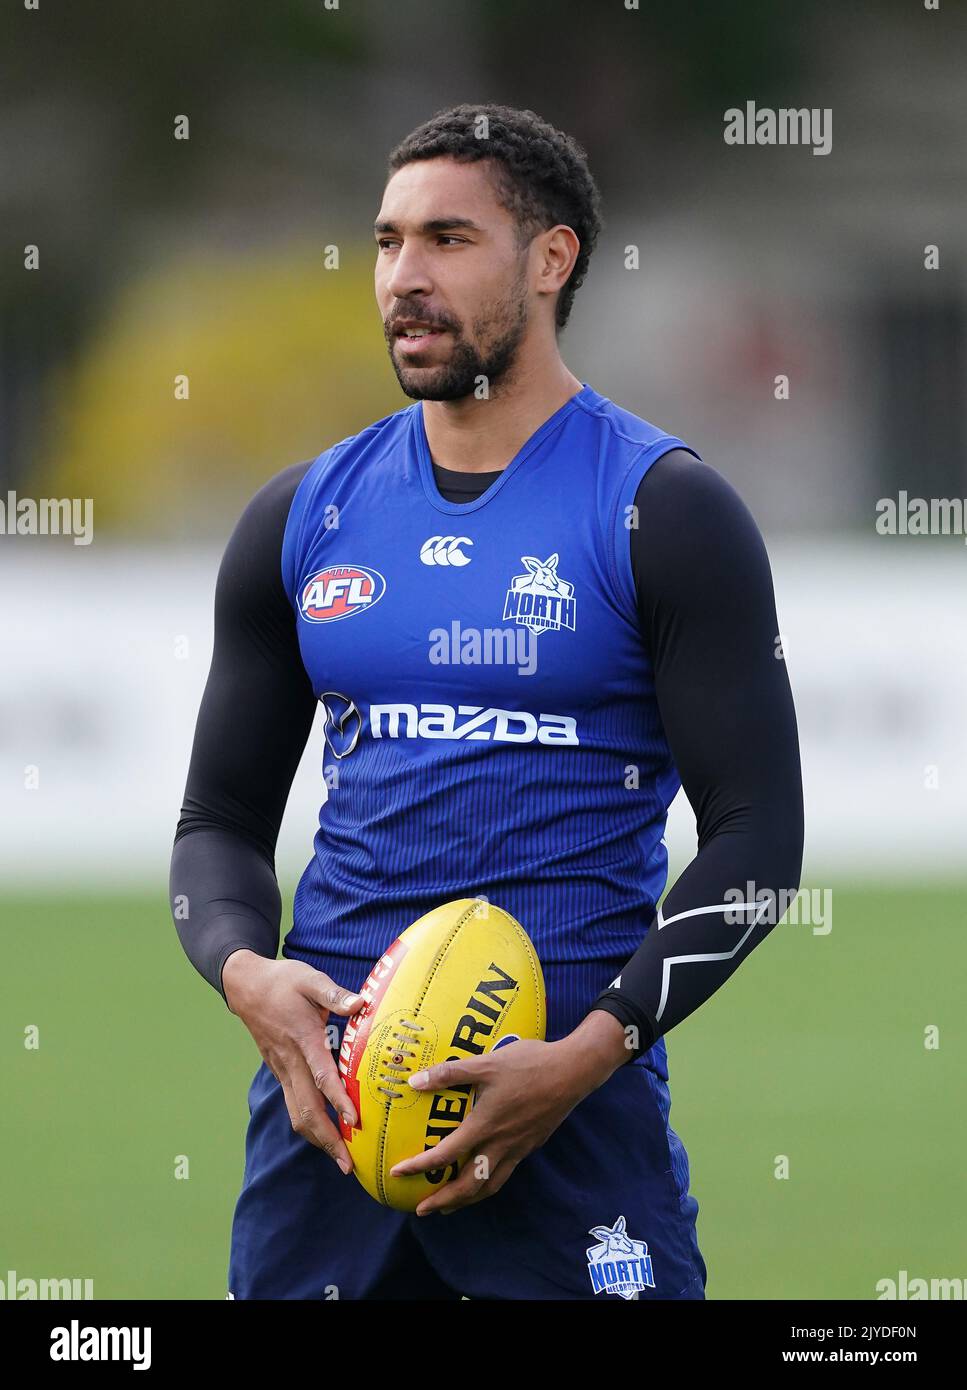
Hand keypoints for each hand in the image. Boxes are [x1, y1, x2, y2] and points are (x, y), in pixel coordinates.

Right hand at [222, 950, 365, 1173]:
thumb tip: (361, 1004)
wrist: (246, 986)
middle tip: (349, 1164)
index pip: (322, 1077)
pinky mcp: (280, 1071)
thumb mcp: (310, 979)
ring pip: (297, 1113)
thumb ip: (335, 994)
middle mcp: (291, 1061)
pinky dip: (309, 1123)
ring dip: (318, 1138)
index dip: (338, 1101)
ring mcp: (282, 1069)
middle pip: (307, 1110)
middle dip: (328, 1139)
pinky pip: (293, 1104)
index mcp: (303, 1039)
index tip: (355, 1122)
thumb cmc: (283, 981)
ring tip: (340, 1158)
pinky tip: (325, 1133)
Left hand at [390, 1010, 629, 1214]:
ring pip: (490, 1186)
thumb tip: (415, 1081)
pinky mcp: (531, 1145)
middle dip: (443, 1201)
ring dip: (467, 1200)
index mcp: (485, 1126)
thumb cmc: (528, 1064)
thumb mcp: (486, 1063)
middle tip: (422, 1210)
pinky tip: (483, 1176)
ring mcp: (518, 1148)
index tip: (399, 1174)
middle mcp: (501, 1144)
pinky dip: (488, 1184)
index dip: (420, 1167)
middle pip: (469, 1186)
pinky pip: (506, 1173)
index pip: (446, 1155)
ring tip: (450, 1205)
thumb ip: (450, 1073)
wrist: (572, 1072)